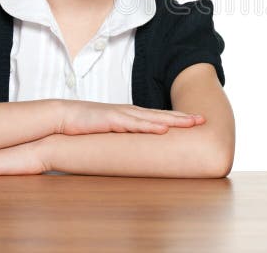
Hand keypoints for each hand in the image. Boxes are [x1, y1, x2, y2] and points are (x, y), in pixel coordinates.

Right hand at [58, 101, 204, 135]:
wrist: (63, 117)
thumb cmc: (86, 126)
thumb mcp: (110, 133)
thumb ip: (124, 139)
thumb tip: (138, 152)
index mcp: (131, 116)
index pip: (160, 117)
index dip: (179, 118)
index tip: (197, 121)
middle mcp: (130, 113)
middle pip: (162, 115)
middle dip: (184, 117)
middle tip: (203, 120)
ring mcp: (122, 115)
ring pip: (153, 118)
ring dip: (173, 120)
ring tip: (191, 123)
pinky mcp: (111, 120)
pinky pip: (133, 124)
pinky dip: (149, 126)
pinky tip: (163, 129)